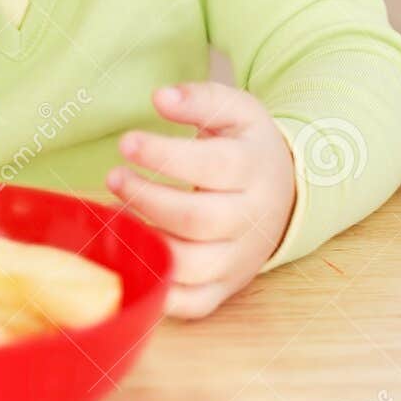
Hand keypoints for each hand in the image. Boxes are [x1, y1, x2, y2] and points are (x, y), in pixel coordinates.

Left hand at [104, 80, 297, 319]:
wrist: (287, 194)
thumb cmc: (246, 149)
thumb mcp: (236, 112)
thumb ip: (200, 99)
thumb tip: (161, 97)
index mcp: (254, 171)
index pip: (211, 166)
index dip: (165, 156)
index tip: (125, 142)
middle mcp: (251, 220)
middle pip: (197, 219)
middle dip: (147, 199)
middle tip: (113, 177)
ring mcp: (239, 259)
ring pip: (192, 265)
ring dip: (145, 243)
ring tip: (114, 215)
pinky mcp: (227, 287)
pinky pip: (194, 303)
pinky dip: (159, 293)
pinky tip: (130, 260)